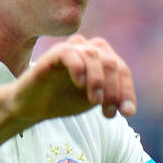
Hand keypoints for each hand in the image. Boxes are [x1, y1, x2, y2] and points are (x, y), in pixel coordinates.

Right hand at [6, 35, 136, 125]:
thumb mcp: (93, 101)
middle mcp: (87, 49)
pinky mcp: (52, 55)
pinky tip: (79, 84)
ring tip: (95, 101)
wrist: (33, 106)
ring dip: (98, 81)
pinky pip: (69, 52)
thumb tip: (129, 108)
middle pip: (111, 62)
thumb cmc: (63, 100)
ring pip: (93, 55)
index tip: (127, 113)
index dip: (127, 91)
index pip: (122, 70)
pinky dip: (78, 67)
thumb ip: (111, 98)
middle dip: (114, 89)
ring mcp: (70, 50)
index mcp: (101, 59)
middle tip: (109, 112)